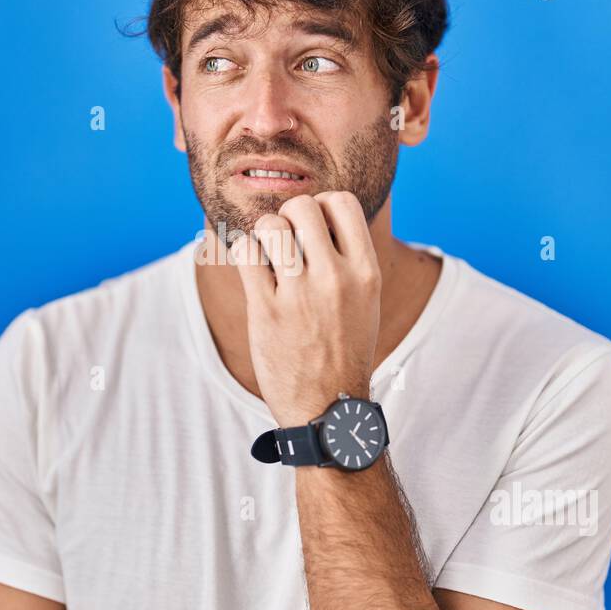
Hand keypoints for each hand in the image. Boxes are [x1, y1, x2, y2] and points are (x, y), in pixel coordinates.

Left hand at [229, 191, 380, 427]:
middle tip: (286, 245)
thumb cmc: (343, 348)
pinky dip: (244, 255)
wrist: (328, 407)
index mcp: (366, 272)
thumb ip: (347, 256)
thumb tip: (315, 212)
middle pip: (301, 206)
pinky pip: (245, 254)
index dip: (321, 206)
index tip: (313, 229)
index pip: (342, 202)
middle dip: (288, 218)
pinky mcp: (266, 310)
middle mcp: (336, 278)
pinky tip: (252, 271)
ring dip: (264, 237)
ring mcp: (300, 294)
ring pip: (270, 225)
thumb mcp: (364, 299)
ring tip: (269, 260)